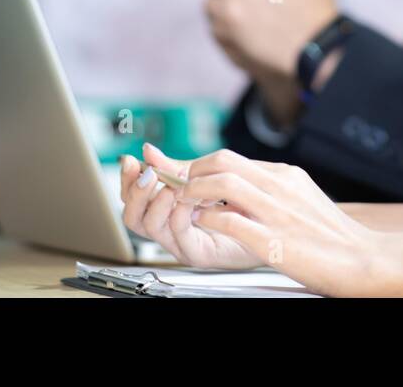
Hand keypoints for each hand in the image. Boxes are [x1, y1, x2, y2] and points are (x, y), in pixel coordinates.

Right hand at [119, 143, 263, 269]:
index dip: (127, 180)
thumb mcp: (207, 177)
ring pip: (150, 226)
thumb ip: (178, 166)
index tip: (131, 160)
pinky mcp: (199, 253)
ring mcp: (182, 242)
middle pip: (133, 215)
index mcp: (168, 208)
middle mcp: (170, 227)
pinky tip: (188, 202)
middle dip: (136, 192)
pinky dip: (179, 216)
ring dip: (157, 202)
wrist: (275, 228)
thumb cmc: (242, 203)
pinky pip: (179, 237)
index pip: (133, 198)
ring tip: (171, 186)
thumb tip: (149, 150)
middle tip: (148, 174)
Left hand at [176, 148, 387, 296]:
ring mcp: (276, 213)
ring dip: (194, 191)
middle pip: (222, 161)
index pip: (231, 158)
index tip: (184, 178)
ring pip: (222, 184)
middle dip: (191, 172)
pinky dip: (207, 219)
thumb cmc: (330, 235)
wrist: (362, 259)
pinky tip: (202, 225)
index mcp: (285, 175)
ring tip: (184, 205)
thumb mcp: (302, 198)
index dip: (199, 166)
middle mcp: (280, 187)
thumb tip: (237, 186)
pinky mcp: (273, 241)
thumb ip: (272, 189)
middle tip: (178, 188)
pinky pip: (229, 220)